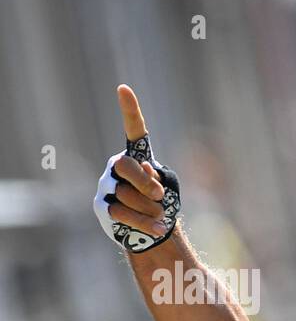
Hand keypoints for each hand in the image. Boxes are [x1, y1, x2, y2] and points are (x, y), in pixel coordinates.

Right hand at [93, 84, 181, 252]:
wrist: (153, 231)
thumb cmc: (162, 205)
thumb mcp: (166, 189)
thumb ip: (156, 179)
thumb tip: (144, 169)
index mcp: (137, 157)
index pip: (134, 131)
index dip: (130, 111)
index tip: (123, 89)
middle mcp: (117, 167)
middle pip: (125, 166)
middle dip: (144, 183)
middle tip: (160, 196)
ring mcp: (108, 186)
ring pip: (126, 194)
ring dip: (149, 209)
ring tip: (159, 215)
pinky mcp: (103, 206)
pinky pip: (122, 212)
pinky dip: (143, 222)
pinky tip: (156, 229)